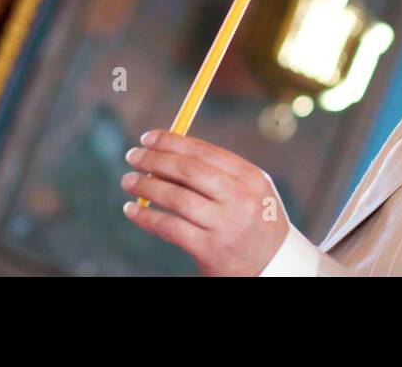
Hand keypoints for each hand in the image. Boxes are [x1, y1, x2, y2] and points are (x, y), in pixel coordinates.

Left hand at [121, 130, 286, 275]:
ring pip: (176, 198)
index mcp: (250, 177)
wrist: (273, 265)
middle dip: (155, 160)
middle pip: (189, 171)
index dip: (172, 142)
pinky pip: (170, 228)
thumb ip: (217, 171)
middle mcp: (240, 198)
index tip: (148, 137)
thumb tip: (169, 152)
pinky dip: (146, 218)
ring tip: (128, 180)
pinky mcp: (209, 249)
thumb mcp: (249, 190)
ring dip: (146, 187)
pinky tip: (132, 210)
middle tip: (132, 156)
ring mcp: (225, 225)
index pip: (204, 152)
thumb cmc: (254, 220)